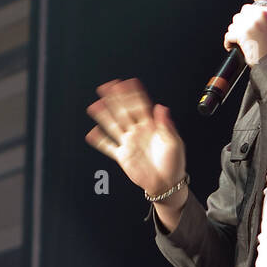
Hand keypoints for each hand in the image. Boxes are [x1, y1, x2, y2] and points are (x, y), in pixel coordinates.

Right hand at [85, 79, 185, 196]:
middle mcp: (138, 132)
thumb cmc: (174, 164)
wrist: (167, 184)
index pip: (140, 106)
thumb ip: (166, 125)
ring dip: (104, 115)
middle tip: (107, 86)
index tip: (127, 82)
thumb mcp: (174, 142)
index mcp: (151, 126)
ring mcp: (129, 143)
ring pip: (113, 125)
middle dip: (115, 99)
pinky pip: (108, 147)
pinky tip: (92, 132)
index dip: (133, 94)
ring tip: (95, 105)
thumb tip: (162, 107)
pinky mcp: (122, 156)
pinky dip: (100, 140)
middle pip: (123, 111)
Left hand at [224, 2, 266, 65]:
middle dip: (241, 24)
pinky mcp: (241, 33)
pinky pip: (229, 35)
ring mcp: (250, 23)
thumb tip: (252, 20)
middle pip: (242, 14)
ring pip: (234, 24)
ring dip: (235, 33)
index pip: (252, 8)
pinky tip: (232, 47)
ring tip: (238, 42)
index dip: (248, 18)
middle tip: (243, 34)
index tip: (248, 26)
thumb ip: (265, 21)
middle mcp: (260, 14)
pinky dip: (229, 42)